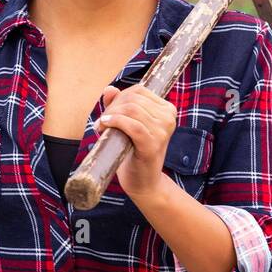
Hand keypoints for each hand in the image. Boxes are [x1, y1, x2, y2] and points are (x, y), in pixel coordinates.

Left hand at [94, 84, 175, 201]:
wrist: (143, 181)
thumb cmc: (133, 151)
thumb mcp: (127, 124)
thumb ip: (119, 105)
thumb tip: (109, 89)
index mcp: (167, 109)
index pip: (138, 91)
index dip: (119, 98)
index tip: (109, 112)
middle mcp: (168, 117)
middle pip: (133, 99)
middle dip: (112, 108)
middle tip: (103, 122)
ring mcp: (163, 131)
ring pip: (131, 110)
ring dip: (111, 116)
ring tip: (102, 126)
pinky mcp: (153, 144)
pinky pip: (133, 126)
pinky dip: (115, 123)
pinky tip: (104, 126)